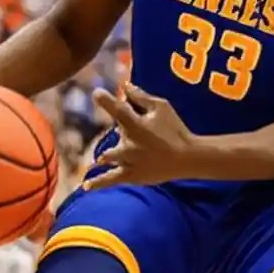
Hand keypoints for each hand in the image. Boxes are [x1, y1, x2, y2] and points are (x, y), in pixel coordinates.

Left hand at [83, 84, 197, 189]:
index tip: (96, 93)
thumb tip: (124, 86)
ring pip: (108, 156)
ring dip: (105, 155)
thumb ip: (141, 97)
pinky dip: (98, 182)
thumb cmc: (176, 129)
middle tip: (134, 130)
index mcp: (136, 124)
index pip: (117, 109)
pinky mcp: (132, 175)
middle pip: (115, 132)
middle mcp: (128, 143)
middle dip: (121, 129)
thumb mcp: (162, 107)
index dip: (105, 100)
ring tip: (99, 159)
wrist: (187, 158)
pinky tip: (86, 186)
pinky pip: (111, 179)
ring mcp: (128, 161)